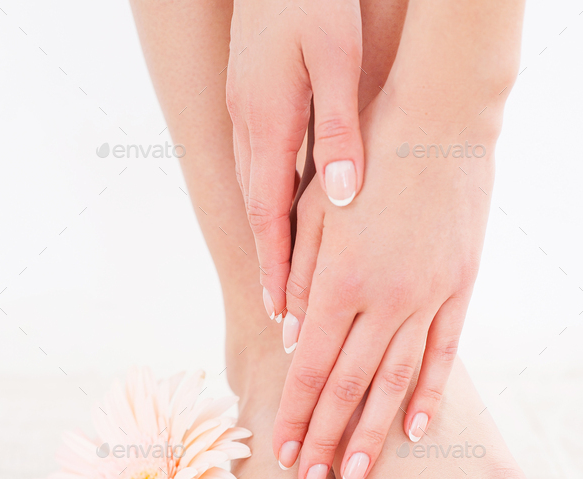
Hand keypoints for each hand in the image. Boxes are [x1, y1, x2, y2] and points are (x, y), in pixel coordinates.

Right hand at [227, 0, 364, 319]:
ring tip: (283, 280)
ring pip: (258, 190)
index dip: (275, 265)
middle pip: (259, 212)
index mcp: (268, 120)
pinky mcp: (253, 99)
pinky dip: (272, 203)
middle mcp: (248, 124)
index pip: (268, 213)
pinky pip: (262, 166)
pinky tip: (284, 219)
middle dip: (270, 265)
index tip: (280, 309)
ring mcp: (246, 111)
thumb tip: (341, 196)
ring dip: (270, 238)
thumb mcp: (338, 57)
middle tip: (279, 313)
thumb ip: (340, 129)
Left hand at [273, 91, 500, 478]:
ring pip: (395, 383)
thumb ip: (298, 276)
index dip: (294, 416)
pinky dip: (428, 396)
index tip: (281, 455)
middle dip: (324, 441)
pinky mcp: (459, 290)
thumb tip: (288, 337)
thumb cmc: (363, 161)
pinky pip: (443, 354)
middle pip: (348, 388)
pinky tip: (416, 432)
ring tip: (354, 476)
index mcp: (339, 283)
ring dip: (373, 435)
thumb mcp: (314, 209)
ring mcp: (426, 299)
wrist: (437, 121)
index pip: (309, 370)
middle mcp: (383, 301)